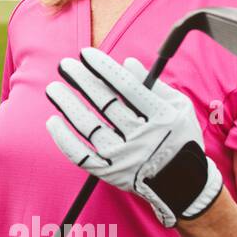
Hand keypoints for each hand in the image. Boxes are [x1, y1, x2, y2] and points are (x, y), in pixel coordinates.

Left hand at [43, 47, 222, 228]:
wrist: (182, 183)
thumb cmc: (179, 137)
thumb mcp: (179, 108)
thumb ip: (154, 85)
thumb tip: (127, 63)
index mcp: (163, 118)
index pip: (128, 87)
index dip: (104, 68)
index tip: (86, 54)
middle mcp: (143, 138)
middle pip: (105, 103)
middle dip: (82, 81)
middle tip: (65, 65)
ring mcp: (124, 158)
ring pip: (89, 127)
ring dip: (68, 105)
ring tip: (53, 89)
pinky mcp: (110, 174)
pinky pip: (81, 156)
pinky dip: (64, 139)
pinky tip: (53, 121)